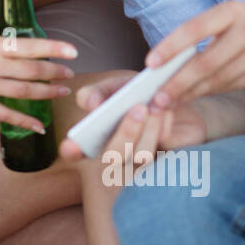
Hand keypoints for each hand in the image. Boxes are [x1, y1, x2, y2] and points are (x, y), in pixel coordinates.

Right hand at [0, 25, 77, 130]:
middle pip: (31, 71)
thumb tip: (14, 44)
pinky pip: (4, 115)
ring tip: (60, 92)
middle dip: (54, 73)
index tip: (72, 51)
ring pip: (22, 92)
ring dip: (46, 93)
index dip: (53, 49)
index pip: (29, 46)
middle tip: (69, 73)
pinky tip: (38, 126)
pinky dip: (23, 121)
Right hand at [59, 72, 206, 168]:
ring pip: (141, 156)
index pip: (76, 152)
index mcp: (95, 136)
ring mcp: (140, 160)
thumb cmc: (137, 92)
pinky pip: (163, 148)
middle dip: (126, 133)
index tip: (70, 146)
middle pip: (113, 156)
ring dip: (149, 128)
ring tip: (156, 104)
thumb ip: (97, 91)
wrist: (173, 96)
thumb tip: (91, 104)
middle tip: (139, 108)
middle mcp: (115, 153)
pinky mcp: (165, 158)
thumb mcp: (115, 85)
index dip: (73, 151)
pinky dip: (164, 125)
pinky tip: (166, 109)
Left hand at [146, 0, 244, 107]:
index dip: (170, 47)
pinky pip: (235, 87)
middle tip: (156, 98)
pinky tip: (195, 97)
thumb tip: (168, 62)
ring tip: (168, 102)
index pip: (195, 28)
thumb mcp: (234, 15)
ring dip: (191, 94)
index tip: (150, 64)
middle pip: (205, 63)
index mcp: (233, 11)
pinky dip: (212, 93)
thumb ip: (206, 34)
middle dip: (177, 84)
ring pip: (219, 80)